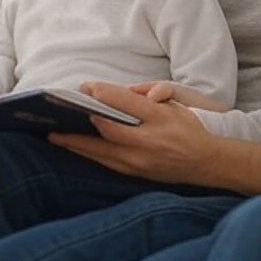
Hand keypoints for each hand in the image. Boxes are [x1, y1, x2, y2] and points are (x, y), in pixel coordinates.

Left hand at [47, 81, 222, 185]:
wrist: (206, 162)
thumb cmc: (188, 129)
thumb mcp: (173, 106)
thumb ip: (146, 99)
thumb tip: (114, 95)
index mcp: (159, 120)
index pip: (125, 104)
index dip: (103, 94)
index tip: (85, 87)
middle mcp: (148, 143)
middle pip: (105, 133)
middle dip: (78, 125)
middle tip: (56, 117)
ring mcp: (140, 162)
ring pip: (101, 153)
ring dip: (76, 144)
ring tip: (55, 136)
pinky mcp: (136, 173)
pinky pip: (106, 163)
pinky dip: (89, 155)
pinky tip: (76, 148)